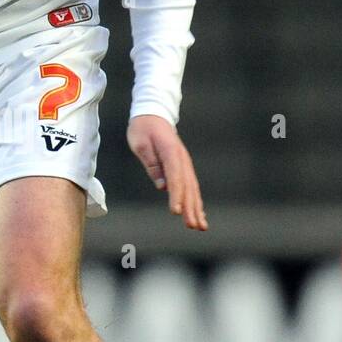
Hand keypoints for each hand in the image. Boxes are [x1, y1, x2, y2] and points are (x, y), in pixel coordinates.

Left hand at [127, 114, 207, 230]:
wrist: (153, 115)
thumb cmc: (143, 129)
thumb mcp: (141, 144)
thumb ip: (152, 164)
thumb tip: (161, 185)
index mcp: (170, 153)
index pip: (175, 177)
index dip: (176, 195)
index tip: (176, 212)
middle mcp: (182, 159)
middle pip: (187, 187)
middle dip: (190, 208)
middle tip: (193, 226)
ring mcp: (185, 163)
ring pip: (192, 189)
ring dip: (197, 208)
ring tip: (200, 226)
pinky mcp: (184, 167)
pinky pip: (192, 187)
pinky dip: (196, 201)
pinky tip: (200, 214)